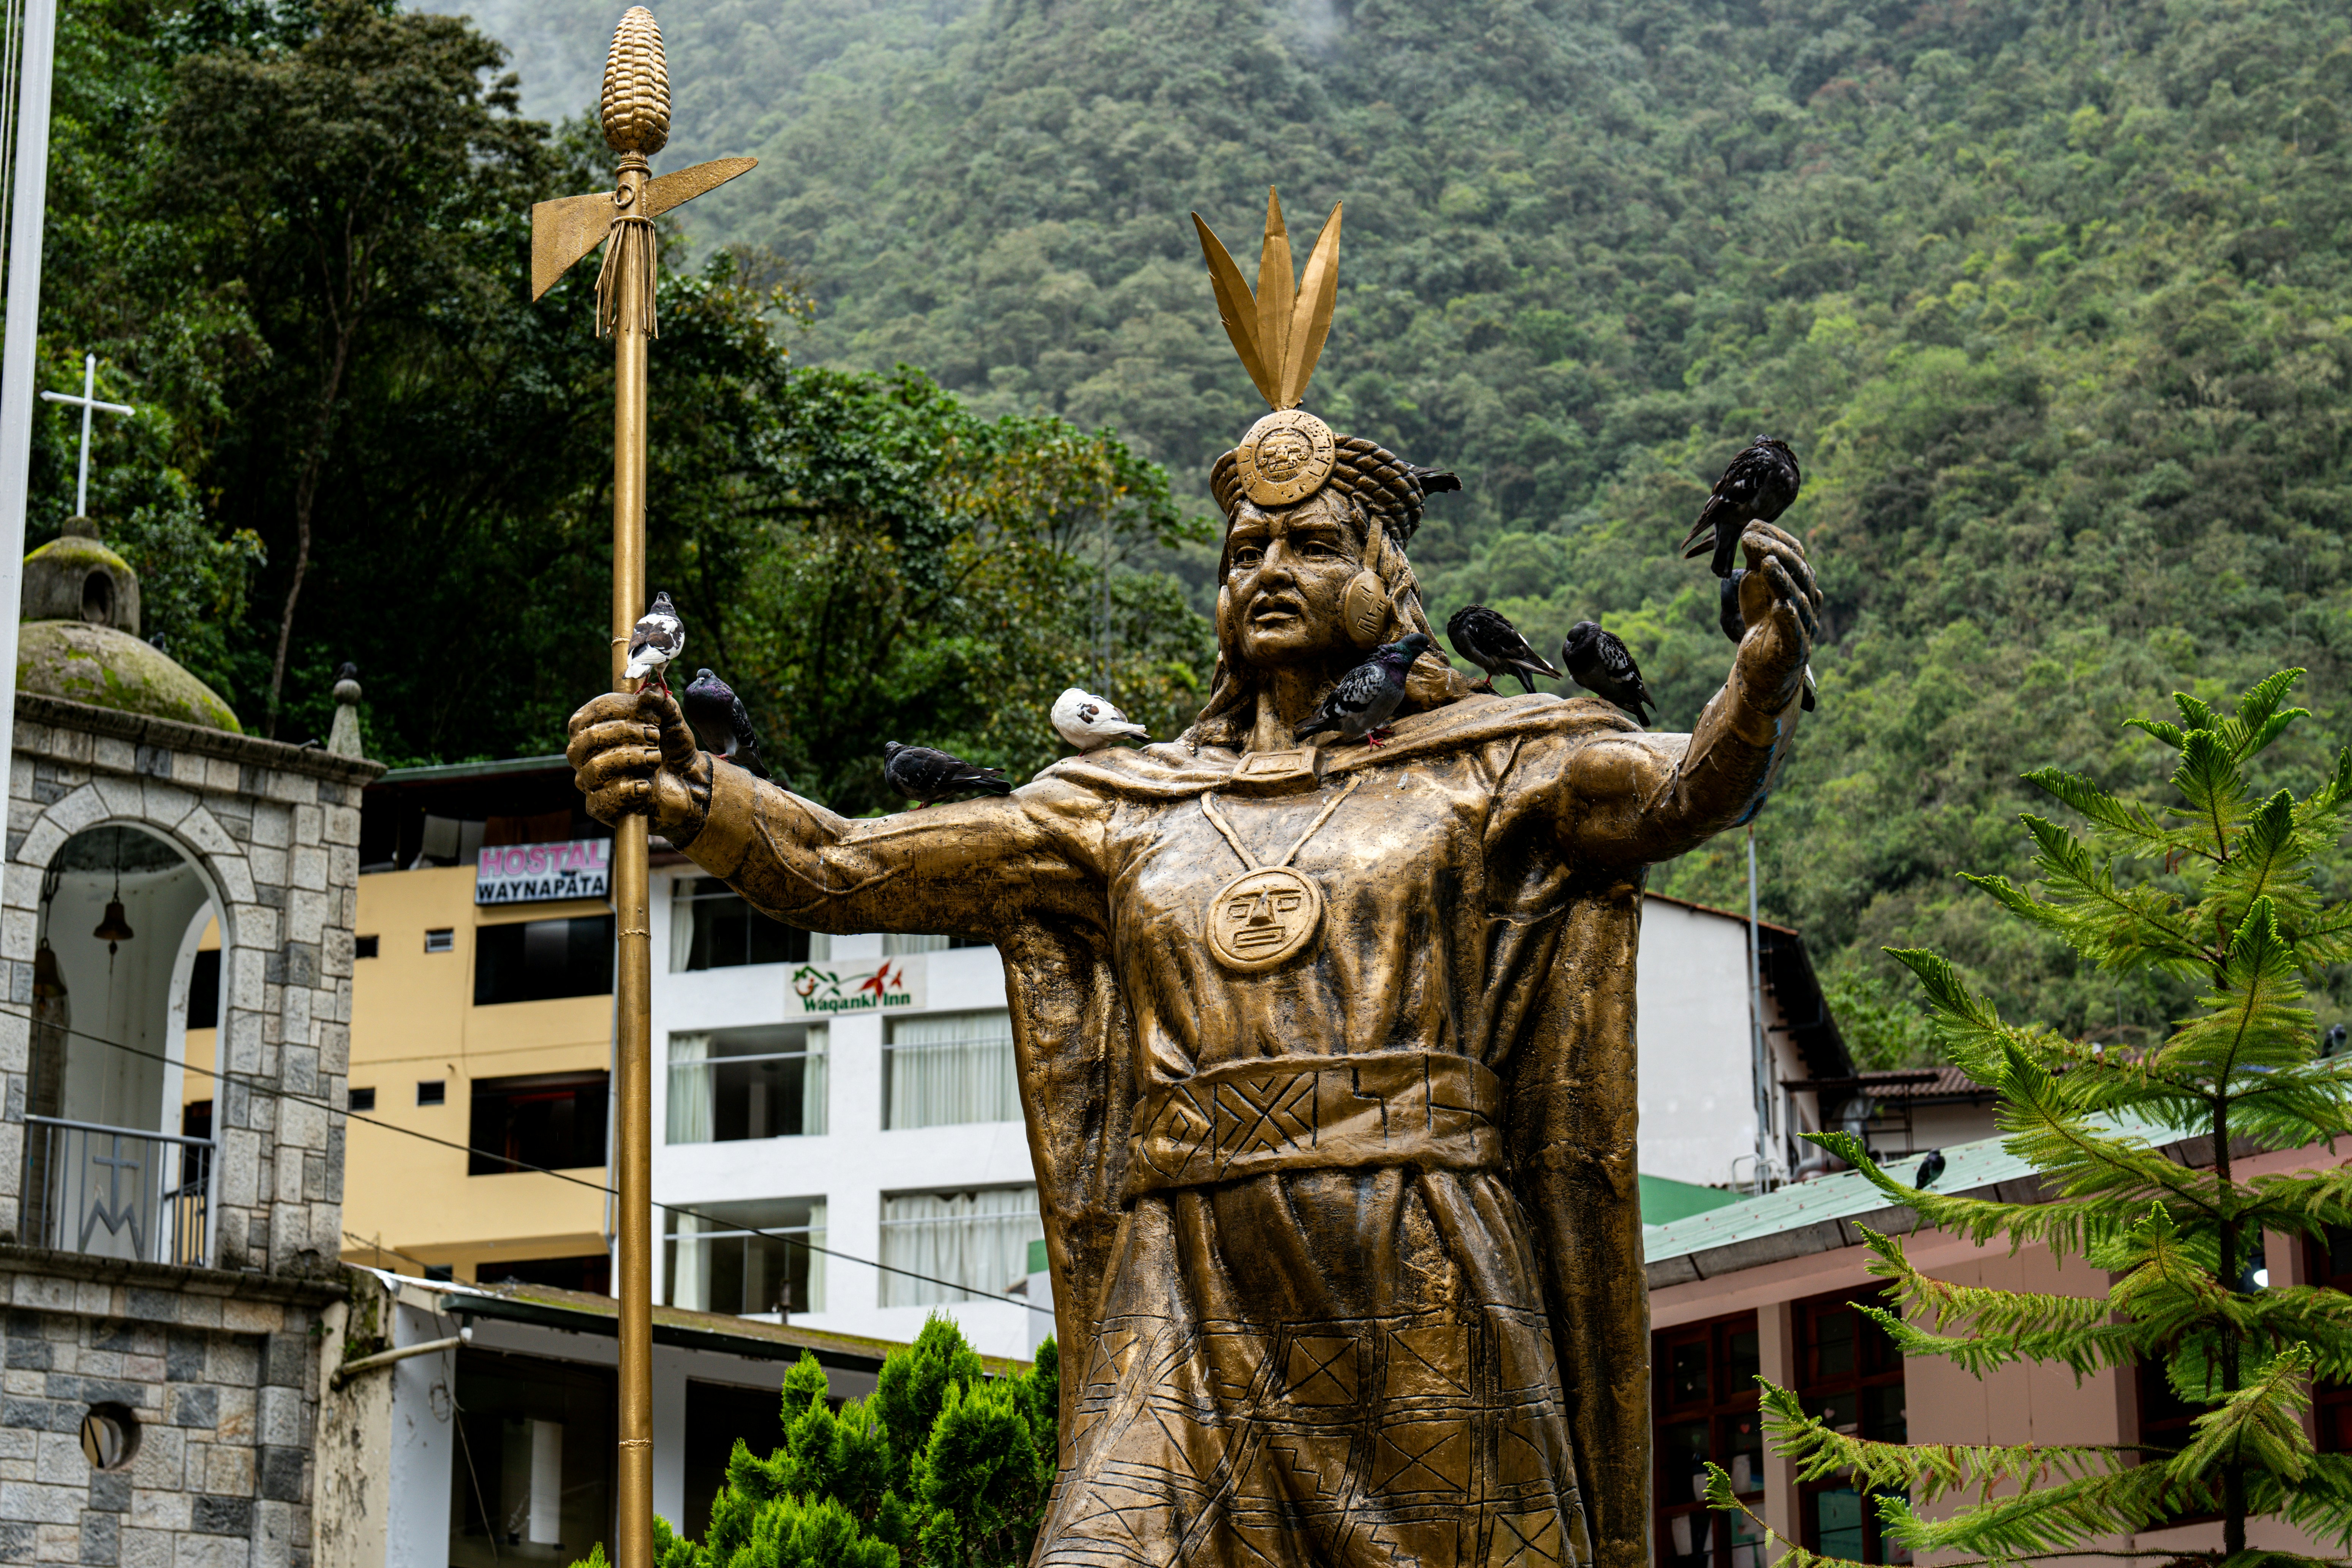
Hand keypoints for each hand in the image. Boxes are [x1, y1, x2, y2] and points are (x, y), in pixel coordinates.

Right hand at [566, 688, 714, 841]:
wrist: (689, 783)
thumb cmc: (672, 748)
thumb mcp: (670, 720)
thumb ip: (660, 703)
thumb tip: (651, 692)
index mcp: (593, 726)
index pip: (594, 712)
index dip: (623, 709)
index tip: (651, 713)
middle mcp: (585, 754)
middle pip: (589, 739)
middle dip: (626, 733)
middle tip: (654, 736)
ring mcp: (590, 781)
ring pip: (595, 769)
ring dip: (631, 760)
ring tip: (654, 758)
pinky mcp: (600, 807)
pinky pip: (603, 800)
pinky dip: (628, 790)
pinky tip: (646, 786)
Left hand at [1731, 522, 1819, 711]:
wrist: (1763, 666)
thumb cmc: (1763, 619)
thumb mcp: (1756, 586)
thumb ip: (1756, 560)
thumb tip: (1749, 531)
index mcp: (1802, 582)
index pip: (1796, 555)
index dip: (1777, 539)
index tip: (1753, 526)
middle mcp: (1808, 601)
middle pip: (1799, 575)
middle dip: (1779, 555)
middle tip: (1755, 542)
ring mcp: (1805, 626)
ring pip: (1798, 600)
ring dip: (1783, 581)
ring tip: (1768, 563)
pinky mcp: (1796, 650)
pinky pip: (1795, 632)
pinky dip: (1789, 619)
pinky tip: (1781, 606)